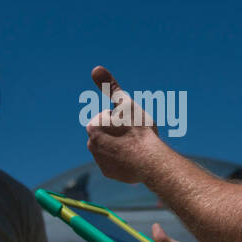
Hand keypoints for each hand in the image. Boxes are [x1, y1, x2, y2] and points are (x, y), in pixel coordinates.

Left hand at [85, 66, 161, 183]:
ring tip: (136, 148)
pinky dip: (124, 161)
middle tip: (134, 135)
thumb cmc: (139, 130)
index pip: (108, 117)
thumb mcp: (126, 103)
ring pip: (113, 147)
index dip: (122, 118)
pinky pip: (116, 164)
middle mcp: (91, 145)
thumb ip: (110, 86)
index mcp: (93, 126)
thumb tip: (95, 68)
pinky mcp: (109, 173)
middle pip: (108, 132)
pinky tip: (134, 160)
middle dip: (119, 132)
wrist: (150, 161)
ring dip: (122, 146)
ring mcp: (99, 161)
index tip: (130, 124)